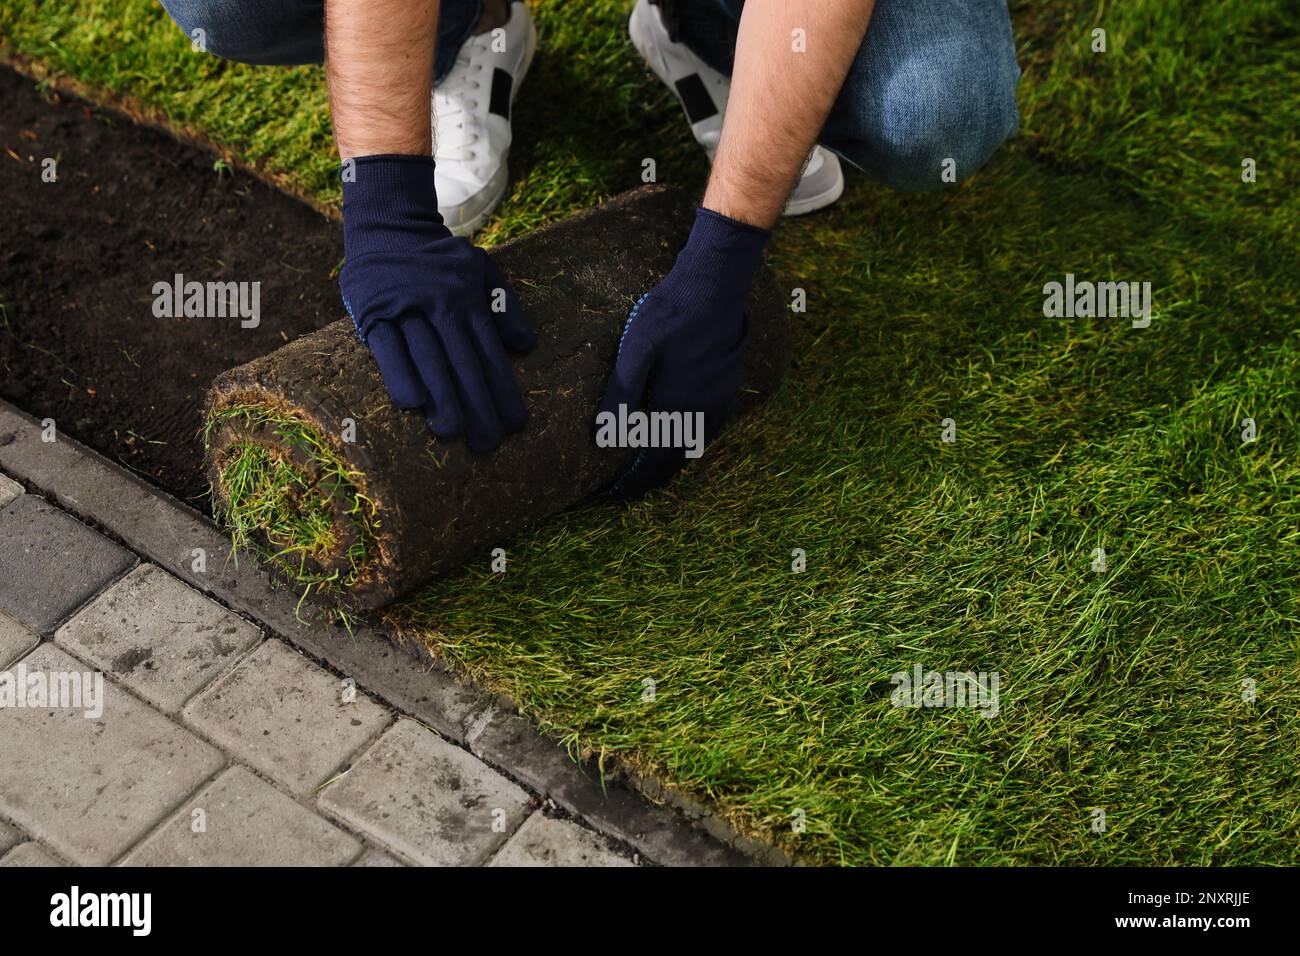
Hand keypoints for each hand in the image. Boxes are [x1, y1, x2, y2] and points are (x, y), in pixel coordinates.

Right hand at [339, 155, 534, 452]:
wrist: (388, 223)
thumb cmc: (439, 258)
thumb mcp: (481, 270)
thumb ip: (506, 306)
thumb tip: (527, 345)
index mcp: (468, 299)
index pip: (490, 353)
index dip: (503, 390)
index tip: (514, 425)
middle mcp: (441, 304)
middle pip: (463, 363)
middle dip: (478, 405)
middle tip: (487, 443)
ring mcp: (406, 307)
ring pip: (428, 358)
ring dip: (442, 397)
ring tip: (453, 432)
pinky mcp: (374, 311)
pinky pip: (388, 347)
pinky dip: (400, 374)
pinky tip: (413, 403)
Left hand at [597, 207, 769, 497]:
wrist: (714, 286)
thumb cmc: (670, 313)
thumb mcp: (636, 349)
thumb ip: (621, 393)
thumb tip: (604, 436)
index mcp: (677, 407)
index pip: (653, 460)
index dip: (633, 481)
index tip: (614, 495)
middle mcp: (702, 412)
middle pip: (675, 461)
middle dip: (650, 479)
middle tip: (627, 491)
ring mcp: (720, 401)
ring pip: (694, 447)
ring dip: (671, 463)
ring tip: (650, 473)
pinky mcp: (729, 388)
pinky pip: (711, 429)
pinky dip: (691, 443)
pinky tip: (681, 439)